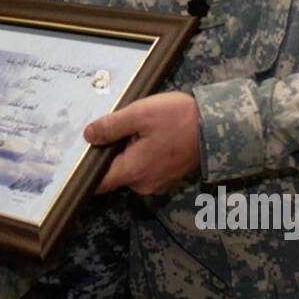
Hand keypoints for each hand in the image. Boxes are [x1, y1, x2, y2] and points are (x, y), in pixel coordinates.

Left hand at [86, 91, 202, 194]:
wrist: (218, 126)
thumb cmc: (179, 119)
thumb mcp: (139, 114)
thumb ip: (110, 127)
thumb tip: (89, 136)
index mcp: (133, 172)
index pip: (97, 182)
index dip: (85, 168)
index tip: (81, 152)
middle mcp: (143, 184)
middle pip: (113, 172)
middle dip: (110, 151)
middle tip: (115, 126)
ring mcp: (157, 182)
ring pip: (129, 168)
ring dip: (128, 149)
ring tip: (137, 127)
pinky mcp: (167, 176)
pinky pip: (145, 166)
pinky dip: (142, 152)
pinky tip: (150, 134)